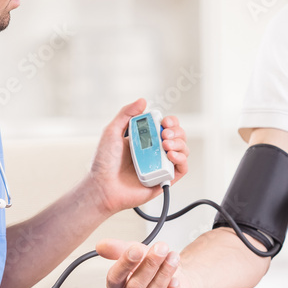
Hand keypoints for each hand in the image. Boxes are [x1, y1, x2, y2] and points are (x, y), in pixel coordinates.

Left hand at [88, 99, 189, 215]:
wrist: (103, 186)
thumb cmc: (104, 162)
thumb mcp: (112, 132)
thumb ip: (126, 114)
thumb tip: (143, 100)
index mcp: (145, 139)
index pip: (166, 126)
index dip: (170, 121)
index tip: (165, 121)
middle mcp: (155, 151)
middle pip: (178, 136)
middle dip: (176, 131)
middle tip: (164, 133)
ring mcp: (161, 165)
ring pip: (183, 150)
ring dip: (180, 143)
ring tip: (165, 145)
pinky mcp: (165, 179)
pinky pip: (182, 168)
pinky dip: (182, 159)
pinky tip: (171, 155)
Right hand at [96, 239, 194, 287]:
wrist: (178, 278)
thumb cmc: (152, 269)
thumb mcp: (136, 254)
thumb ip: (118, 249)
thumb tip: (101, 245)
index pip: (114, 279)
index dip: (124, 264)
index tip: (136, 249)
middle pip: (135, 287)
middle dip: (149, 265)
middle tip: (161, 248)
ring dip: (164, 274)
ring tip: (173, 257)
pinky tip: (176, 281)